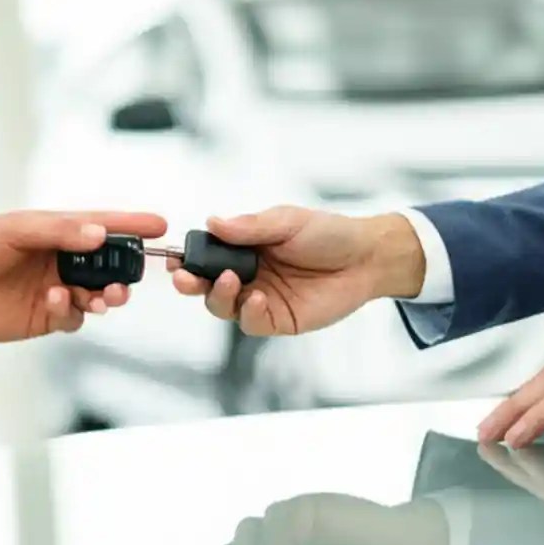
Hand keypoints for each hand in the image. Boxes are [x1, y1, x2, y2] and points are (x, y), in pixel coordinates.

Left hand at [0, 211, 166, 341]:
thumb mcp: (16, 228)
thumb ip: (60, 231)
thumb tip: (100, 234)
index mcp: (57, 231)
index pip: (104, 225)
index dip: (132, 225)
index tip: (160, 225)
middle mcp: (61, 260)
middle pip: (108, 265)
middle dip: (124, 272)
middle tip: (126, 280)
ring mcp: (55, 289)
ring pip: (97, 295)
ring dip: (105, 296)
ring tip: (102, 296)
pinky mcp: (44, 317)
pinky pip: (73, 318)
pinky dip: (72, 312)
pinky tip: (55, 301)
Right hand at [171, 207, 424, 335]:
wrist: (367, 258)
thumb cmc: (329, 234)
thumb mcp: (286, 222)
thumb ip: (249, 227)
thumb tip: (212, 222)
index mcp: (246, 248)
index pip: (208, 255)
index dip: (189, 259)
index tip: (175, 258)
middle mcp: (249, 274)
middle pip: (207, 286)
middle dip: (191, 283)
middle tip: (184, 277)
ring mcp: (262, 299)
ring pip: (223, 307)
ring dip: (218, 296)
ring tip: (229, 281)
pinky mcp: (280, 320)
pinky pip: (252, 323)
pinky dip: (248, 313)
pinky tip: (257, 299)